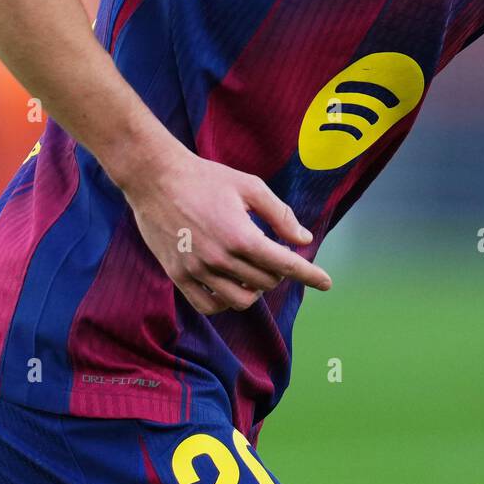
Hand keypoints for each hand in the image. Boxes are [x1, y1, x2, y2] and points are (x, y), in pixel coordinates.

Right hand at [125, 144, 332, 315]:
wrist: (156, 178)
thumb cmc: (206, 178)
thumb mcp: (249, 187)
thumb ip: (279, 215)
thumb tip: (303, 239)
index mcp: (241, 236)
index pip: (285, 264)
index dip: (310, 275)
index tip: (327, 283)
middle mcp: (220, 259)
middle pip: (265, 282)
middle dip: (278, 271)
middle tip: (274, 253)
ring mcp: (197, 271)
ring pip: (240, 301)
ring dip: (255, 290)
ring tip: (254, 271)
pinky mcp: (178, 276)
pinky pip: (209, 306)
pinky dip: (226, 303)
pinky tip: (231, 286)